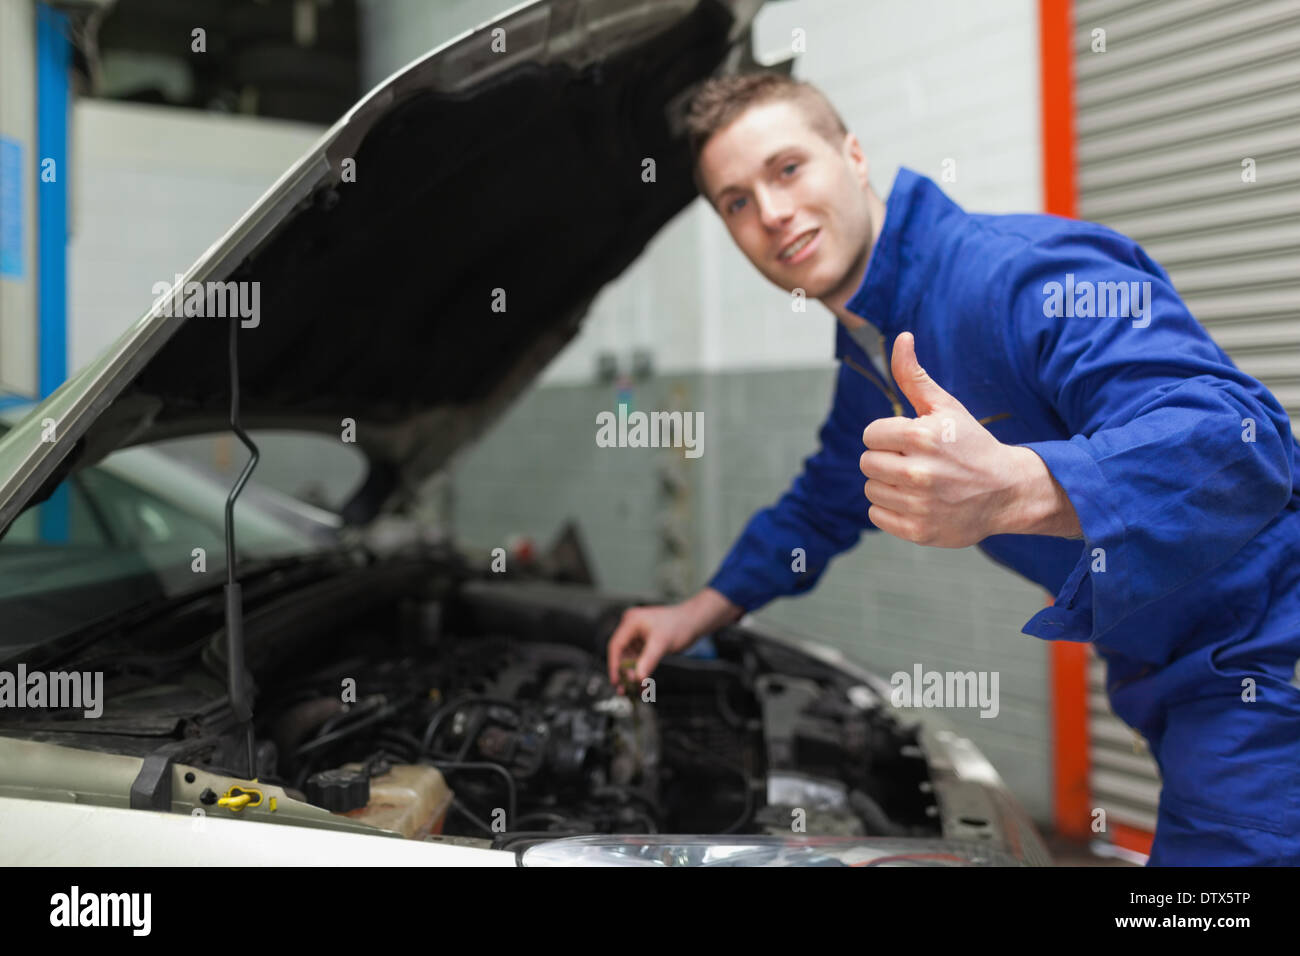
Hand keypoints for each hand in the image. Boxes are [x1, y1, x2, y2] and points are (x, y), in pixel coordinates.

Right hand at [605, 589, 741, 689]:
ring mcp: (637, 636)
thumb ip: (648, 661)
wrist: (694, 622)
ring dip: (632, 675)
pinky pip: (638, 660)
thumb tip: (637, 679)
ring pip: (629, 659)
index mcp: (631, 622)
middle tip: (623, 690)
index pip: (616, 646)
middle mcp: (631, 628)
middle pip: (620, 654)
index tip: (616, 681)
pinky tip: (642, 684)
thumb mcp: (661, 643)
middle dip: (623, 673)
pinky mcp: (644, 644)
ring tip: (635, 690)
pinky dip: (640, 671)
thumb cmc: (679, 625)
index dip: (614, 665)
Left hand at [859, 332, 1078, 546]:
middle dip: (886, 459)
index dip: (888, 436)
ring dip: (888, 484)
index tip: (911, 441)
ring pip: (871, 489)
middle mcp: (918, 472)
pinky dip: (892, 509)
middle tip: (915, 462)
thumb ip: (915, 376)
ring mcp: (919, 504)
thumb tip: (901, 337)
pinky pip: (877, 515)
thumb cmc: (971, 445)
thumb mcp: (946, 407)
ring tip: (918, 482)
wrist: (1007, 491)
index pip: (870, 434)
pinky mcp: (919, 531)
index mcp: (921, 437)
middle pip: (867, 462)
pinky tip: (917, 502)